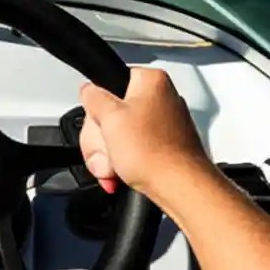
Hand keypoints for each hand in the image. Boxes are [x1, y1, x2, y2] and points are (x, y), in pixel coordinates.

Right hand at [79, 67, 210, 198]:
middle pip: (111, 112)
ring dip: (109, 154)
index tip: (101, 123)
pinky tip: (124, 172)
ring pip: (118, 134)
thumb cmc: (154, 154)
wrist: (180, 188)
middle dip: (102, 137)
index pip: (108, 83)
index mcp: (152, 81)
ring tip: (118, 164)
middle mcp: (162, 98)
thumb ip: (94, 98)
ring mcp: (164, 123)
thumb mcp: (110, 118)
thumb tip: (89, 91)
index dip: (99, 107)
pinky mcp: (163, 145)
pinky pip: (131, 149)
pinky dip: (123, 163)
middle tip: (110, 147)